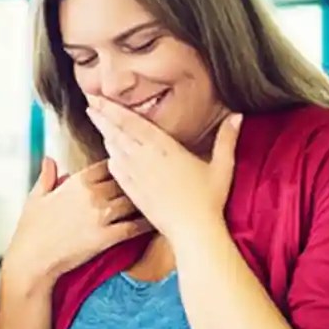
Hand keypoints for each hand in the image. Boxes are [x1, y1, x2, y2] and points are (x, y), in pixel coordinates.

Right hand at [3, 155, 154, 288]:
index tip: (131, 168)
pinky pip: (135, 226)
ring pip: (134, 201)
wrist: (32, 259)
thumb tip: (50, 160)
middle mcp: (92, 195)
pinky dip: (147, 224)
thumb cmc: (31, 230)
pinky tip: (156, 222)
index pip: (109, 164)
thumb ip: (46, 176)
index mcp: (77, 182)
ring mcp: (101, 216)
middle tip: (154, 184)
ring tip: (159, 200)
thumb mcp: (35, 198)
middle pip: (127, 181)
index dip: (122, 165)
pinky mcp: (107, 237)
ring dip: (146, 201)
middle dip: (138, 182)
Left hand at [86, 95, 241, 240]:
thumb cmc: (209, 199)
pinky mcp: (132, 191)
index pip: (133, 123)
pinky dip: (110, 156)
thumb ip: (226, 139)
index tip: (100, 98)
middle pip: (118, 132)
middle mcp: (145, 158)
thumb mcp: (222, 166)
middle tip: (90, 101)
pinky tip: (108, 151)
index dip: (114, 109)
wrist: (192, 230)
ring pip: (114, 148)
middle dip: (103, 116)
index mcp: (164, 148)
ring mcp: (136, 175)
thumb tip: (237, 115)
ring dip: (104, 132)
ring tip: (96, 119)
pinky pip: (116, 169)